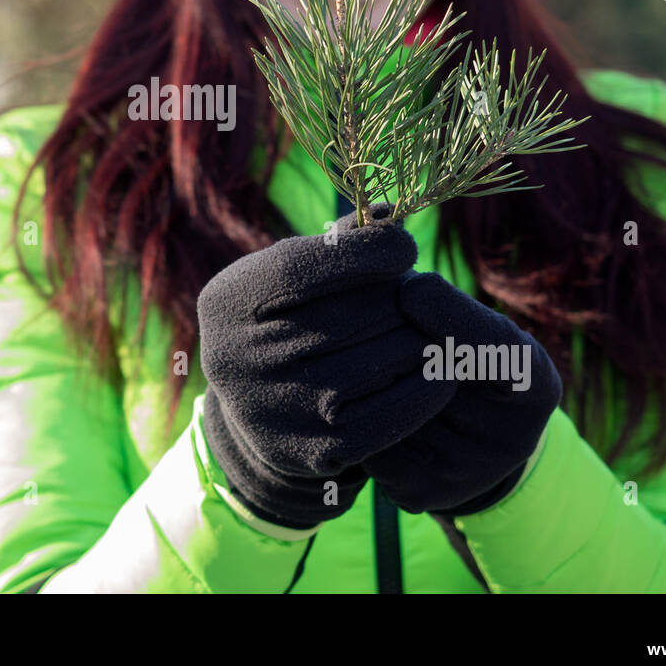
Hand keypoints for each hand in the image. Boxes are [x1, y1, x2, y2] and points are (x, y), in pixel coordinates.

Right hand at [199, 202, 454, 529]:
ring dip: (419, 335)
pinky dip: (430, 381)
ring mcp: (281, 408)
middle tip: (413, 295)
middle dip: (399, 296)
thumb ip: (333, 244)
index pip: (308, 265)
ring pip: (391, 353)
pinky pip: (403, 406)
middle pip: (359, 310)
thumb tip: (392, 215)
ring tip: (419, 328)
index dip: (367, 251)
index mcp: (229, 302)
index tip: (404, 247)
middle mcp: (242, 357)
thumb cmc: (284, 323)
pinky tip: (436, 364)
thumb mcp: (286, 276)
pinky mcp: (320, 450)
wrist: (260, 418)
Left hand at [362, 271, 562, 515]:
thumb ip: (436, 294)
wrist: (466, 443)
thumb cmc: (464, 356)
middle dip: (391, 339)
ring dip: (362, 375)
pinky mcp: (417, 495)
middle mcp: (509, 439)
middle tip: (352, 310)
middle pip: (433, 376)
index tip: (410, 286)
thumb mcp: (472, 321)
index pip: (492, 345)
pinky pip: (367, 440)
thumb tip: (376, 239)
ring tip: (344, 352)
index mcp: (534, 383)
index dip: (446, 313)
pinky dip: (350, 412)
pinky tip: (344, 393)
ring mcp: (464, 474)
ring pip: (392, 408)